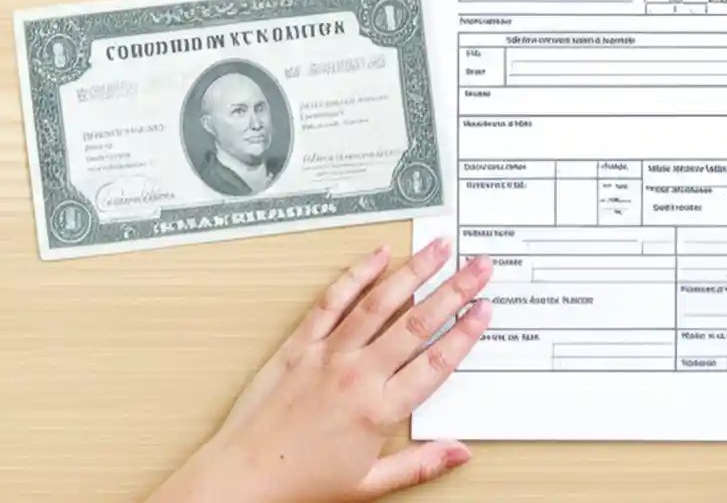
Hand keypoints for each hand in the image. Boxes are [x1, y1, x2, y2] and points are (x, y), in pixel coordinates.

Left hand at [147, 239, 492, 502]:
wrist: (243, 478)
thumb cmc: (301, 483)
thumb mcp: (370, 484)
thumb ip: (420, 465)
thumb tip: (460, 454)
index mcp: (379, 411)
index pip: (436, 362)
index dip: (466, 333)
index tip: (483, 311)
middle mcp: (357, 376)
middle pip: (418, 323)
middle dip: (454, 290)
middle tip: (478, 267)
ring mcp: (328, 355)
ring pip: (381, 303)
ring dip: (414, 271)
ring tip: (437, 249)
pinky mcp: (299, 345)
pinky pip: (332, 302)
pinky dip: (356, 275)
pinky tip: (377, 255)